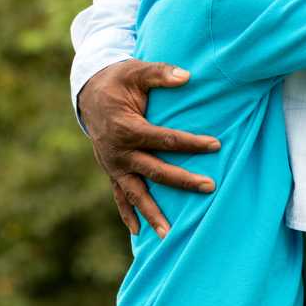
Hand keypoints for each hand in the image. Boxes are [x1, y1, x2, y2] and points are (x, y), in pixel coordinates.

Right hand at [78, 59, 219, 237]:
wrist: (89, 92)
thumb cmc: (119, 80)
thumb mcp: (137, 71)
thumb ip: (161, 73)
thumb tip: (187, 76)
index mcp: (127, 127)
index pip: (166, 139)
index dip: (192, 142)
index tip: (216, 145)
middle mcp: (119, 151)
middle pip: (155, 171)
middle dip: (182, 181)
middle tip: (209, 187)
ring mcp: (113, 165)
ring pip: (136, 193)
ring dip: (152, 213)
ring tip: (168, 234)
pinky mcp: (111, 171)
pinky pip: (119, 195)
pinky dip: (127, 213)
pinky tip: (137, 232)